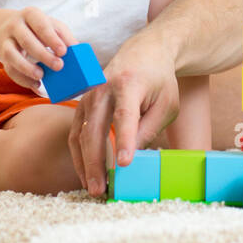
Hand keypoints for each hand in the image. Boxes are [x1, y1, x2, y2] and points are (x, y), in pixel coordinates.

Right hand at [0, 7, 78, 90]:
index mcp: (30, 14)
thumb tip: (77, 50)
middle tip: (59, 66)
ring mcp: (5, 41)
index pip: (41, 25)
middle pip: (27, 40)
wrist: (8, 27)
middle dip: (43, 55)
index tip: (63, 51)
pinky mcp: (2, 56)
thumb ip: (64, 36)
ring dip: (27, 68)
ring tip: (42, 76)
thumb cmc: (37, 28)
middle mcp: (15, 25)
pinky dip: (22, 78)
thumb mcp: (51, 25)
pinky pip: (9, 69)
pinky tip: (36, 84)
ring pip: (12, 55)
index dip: (52, 39)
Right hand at [68, 31, 180, 196]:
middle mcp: (103, 88)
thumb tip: (131, 160)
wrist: (143, 53)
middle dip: (96, 163)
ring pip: (80, 134)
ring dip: (85, 164)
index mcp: (129, 84)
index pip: (124, 116)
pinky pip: (76, 133)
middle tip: (102, 189)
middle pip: (95, 129)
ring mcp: (88, 96)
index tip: (124, 165)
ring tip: (94, 188)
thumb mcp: (166, 105)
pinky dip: (80, 156)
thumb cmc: (159, 81)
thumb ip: (148, 130)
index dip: (124, 141)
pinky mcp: (82, 105)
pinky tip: (87, 173)